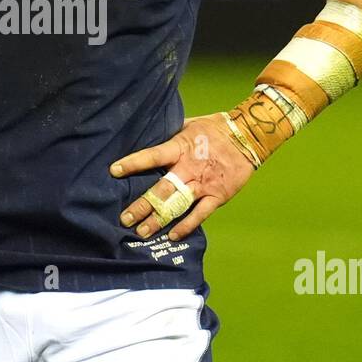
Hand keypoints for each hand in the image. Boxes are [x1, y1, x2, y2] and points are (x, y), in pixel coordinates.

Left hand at [110, 113, 254, 240]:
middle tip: (124, 219)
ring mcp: (203, 184)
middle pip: (161, 189)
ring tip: (141, 232)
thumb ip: (169, 134)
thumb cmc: (214, 129)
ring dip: (159, 219)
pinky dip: (186, 226)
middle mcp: (189, 168)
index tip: (114, 171)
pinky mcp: (217, 196)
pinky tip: (172, 236)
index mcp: (180, 148)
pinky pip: (200, 214)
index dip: (133, 163)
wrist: (247, 137)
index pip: (152, 156)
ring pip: (177, 205)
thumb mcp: (188, 124)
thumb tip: (146, 134)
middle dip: (142, 205)